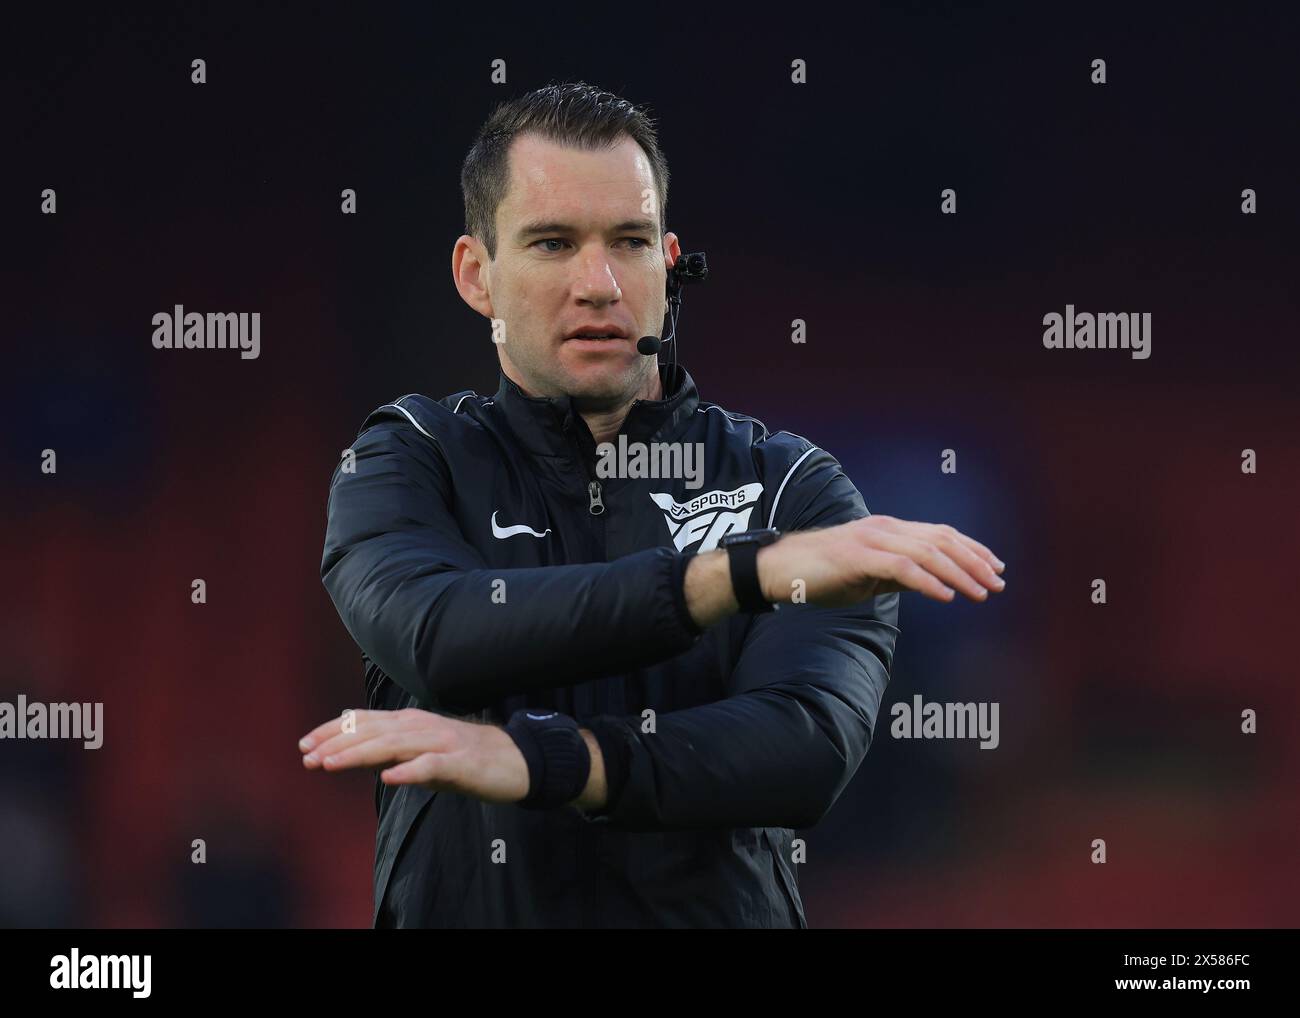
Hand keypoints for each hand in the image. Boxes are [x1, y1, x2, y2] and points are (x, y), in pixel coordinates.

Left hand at [298, 708, 530, 803]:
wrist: (515, 760)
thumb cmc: (464, 758)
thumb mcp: (421, 751)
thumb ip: (390, 749)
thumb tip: (353, 754)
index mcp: (411, 722)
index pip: (365, 722)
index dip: (334, 731)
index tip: (305, 745)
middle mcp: (422, 727)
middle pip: (373, 731)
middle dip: (337, 743)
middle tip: (308, 758)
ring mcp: (441, 743)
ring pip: (394, 744)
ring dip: (360, 753)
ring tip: (331, 764)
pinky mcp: (460, 763)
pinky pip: (431, 765)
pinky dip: (409, 771)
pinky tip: (388, 778)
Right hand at [757, 515, 1005, 607]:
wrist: (781, 568)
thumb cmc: (822, 573)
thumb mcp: (870, 573)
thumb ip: (900, 574)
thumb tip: (933, 583)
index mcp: (889, 529)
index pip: (940, 534)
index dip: (972, 549)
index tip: (995, 567)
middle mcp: (885, 528)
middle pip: (941, 540)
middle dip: (975, 562)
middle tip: (998, 583)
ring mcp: (872, 540)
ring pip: (927, 553)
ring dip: (959, 574)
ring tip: (980, 593)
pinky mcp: (859, 557)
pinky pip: (902, 569)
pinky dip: (928, 582)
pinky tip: (946, 597)